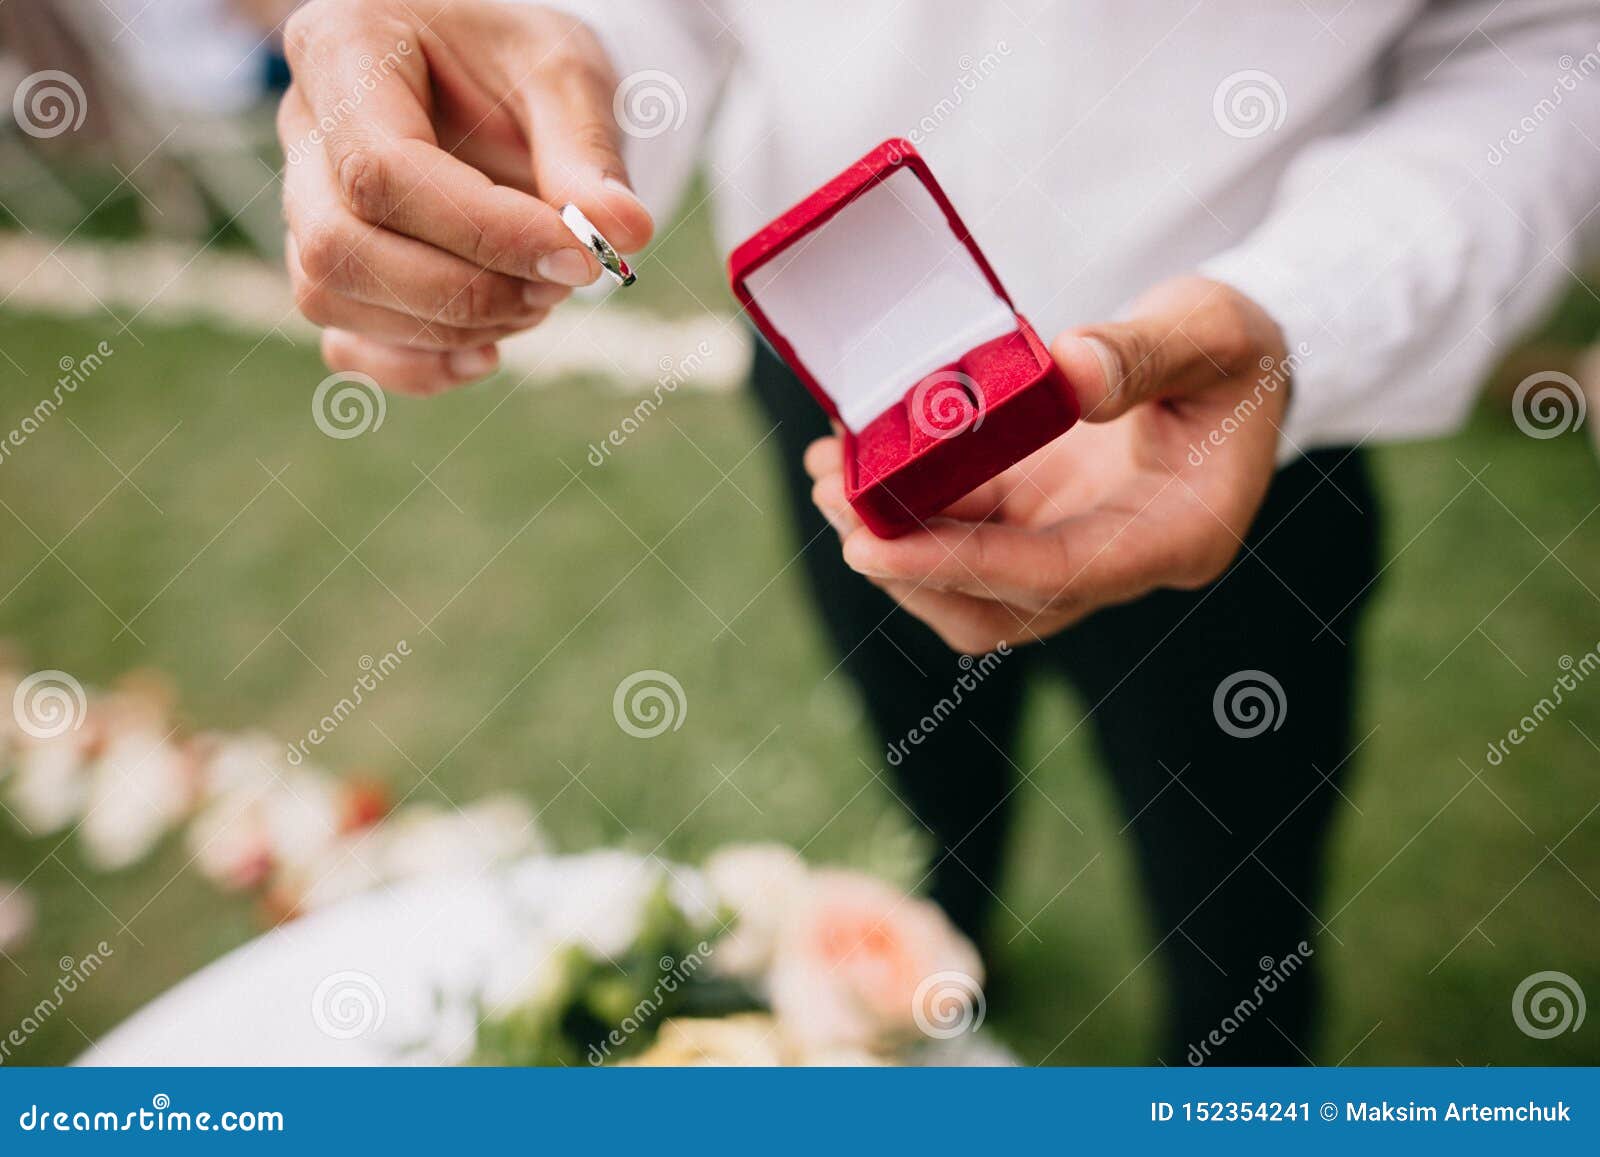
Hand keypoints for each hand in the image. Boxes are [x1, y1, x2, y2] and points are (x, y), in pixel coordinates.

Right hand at [278, 0, 652, 393]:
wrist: (507, 79)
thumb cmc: (525, 62)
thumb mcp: (567, 76)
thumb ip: (588, 154)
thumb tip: (623, 235)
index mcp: (342, 47)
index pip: (381, 169)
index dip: (484, 233)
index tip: (577, 258)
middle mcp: (303, 126)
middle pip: (339, 245)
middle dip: (462, 289)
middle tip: (559, 284)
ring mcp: (304, 201)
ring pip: (332, 296)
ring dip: (447, 326)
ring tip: (536, 297)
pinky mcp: (332, 264)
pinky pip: (344, 341)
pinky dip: (418, 366)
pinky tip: (487, 352)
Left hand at [807, 277, 1289, 652]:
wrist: (1235, 370)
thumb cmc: (1235, 351)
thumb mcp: (1212, 331)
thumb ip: (1146, 353)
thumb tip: (1065, 371)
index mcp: (1175, 535)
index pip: (1058, 575)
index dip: (962, 566)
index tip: (875, 550)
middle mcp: (1119, 564)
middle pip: (997, 606)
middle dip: (908, 566)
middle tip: (837, 501)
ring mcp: (1073, 550)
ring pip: (966, 587)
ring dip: (894, 544)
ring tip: (831, 477)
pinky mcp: (1037, 523)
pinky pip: (960, 536)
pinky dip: (905, 509)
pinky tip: (856, 463)